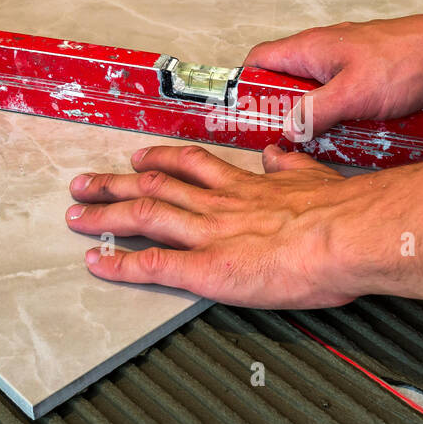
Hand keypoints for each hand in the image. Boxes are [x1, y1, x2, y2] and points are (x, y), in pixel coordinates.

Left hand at [65, 143, 375, 307]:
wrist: (345, 235)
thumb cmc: (340, 213)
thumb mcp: (316, 176)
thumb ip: (292, 167)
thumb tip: (279, 154)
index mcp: (246, 187)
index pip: (192, 167)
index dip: (161, 160)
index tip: (140, 158)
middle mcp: (219, 205)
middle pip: (154, 186)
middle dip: (114, 184)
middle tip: (85, 183)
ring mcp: (208, 235)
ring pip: (143, 216)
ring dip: (105, 216)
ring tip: (77, 216)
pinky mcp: (206, 269)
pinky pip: (152, 265)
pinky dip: (119, 265)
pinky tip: (96, 264)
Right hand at [244, 9, 422, 138]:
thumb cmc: (407, 61)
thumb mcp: (352, 94)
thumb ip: (314, 113)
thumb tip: (286, 130)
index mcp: (310, 48)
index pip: (259, 61)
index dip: (246, 87)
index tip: (244, 116)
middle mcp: (325, 53)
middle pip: (286, 83)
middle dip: (283, 112)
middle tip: (286, 139)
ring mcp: (348, 65)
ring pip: (317, 95)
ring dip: (317, 118)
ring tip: (322, 141)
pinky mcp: (370, 79)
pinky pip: (343, 100)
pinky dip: (343, 118)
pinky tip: (353, 136)